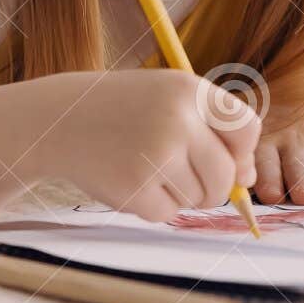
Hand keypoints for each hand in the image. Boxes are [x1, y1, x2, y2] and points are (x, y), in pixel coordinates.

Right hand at [53, 69, 259, 223]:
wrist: (55, 120)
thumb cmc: (120, 110)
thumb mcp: (165, 99)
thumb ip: (211, 132)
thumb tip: (248, 182)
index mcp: (188, 89)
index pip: (245, 130)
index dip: (240, 152)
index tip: (223, 157)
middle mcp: (176, 120)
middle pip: (225, 175)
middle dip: (213, 187)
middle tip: (182, 174)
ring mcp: (154, 155)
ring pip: (197, 198)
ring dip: (178, 194)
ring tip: (144, 167)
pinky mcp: (134, 188)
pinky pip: (167, 213)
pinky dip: (152, 205)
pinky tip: (127, 179)